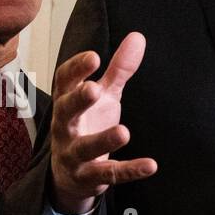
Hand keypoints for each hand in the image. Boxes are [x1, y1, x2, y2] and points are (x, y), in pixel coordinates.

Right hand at [49, 33, 157, 214]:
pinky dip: (129, 170)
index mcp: (67, 101)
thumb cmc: (87, 124)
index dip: (76, 69)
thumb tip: (138, 36)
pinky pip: (108, 174)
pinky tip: (150, 165)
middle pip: (66, 111)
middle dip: (78, 100)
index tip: (93, 57)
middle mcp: (65, 126)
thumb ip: (119, 69)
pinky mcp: (88, 177)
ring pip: (85, 147)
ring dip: (103, 140)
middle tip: (94, 89)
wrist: (70, 175)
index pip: (64, 81)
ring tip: (123, 132)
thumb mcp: (104, 96)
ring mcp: (74, 154)